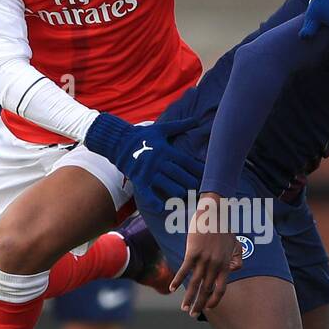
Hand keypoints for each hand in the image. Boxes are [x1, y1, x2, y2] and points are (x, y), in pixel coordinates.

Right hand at [83, 114, 203, 201]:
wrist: (118, 140)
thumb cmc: (143, 136)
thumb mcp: (161, 129)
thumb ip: (180, 126)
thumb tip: (196, 120)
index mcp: (166, 150)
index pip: (187, 161)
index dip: (199, 170)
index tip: (210, 177)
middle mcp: (159, 161)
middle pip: (179, 174)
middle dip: (191, 184)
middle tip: (203, 192)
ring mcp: (148, 171)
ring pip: (167, 184)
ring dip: (177, 192)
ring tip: (187, 199)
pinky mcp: (138, 179)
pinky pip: (147, 192)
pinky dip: (154, 201)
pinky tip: (161, 208)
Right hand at [170, 193, 240, 316]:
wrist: (215, 213)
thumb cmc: (224, 228)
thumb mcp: (236, 244)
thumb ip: (237, 259)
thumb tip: (234, 270)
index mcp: (225, 265)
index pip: (221, 289)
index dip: (214, 300)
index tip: (207, 307)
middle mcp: (215, 265)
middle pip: (206, 290)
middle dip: (199, 304)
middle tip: (192, 314)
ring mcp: (204, 259)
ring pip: (195, 283)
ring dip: (188, 298)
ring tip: (183, 308)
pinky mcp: (193, 252)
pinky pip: (184, 270)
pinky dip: (177, 280)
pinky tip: (171, 289)